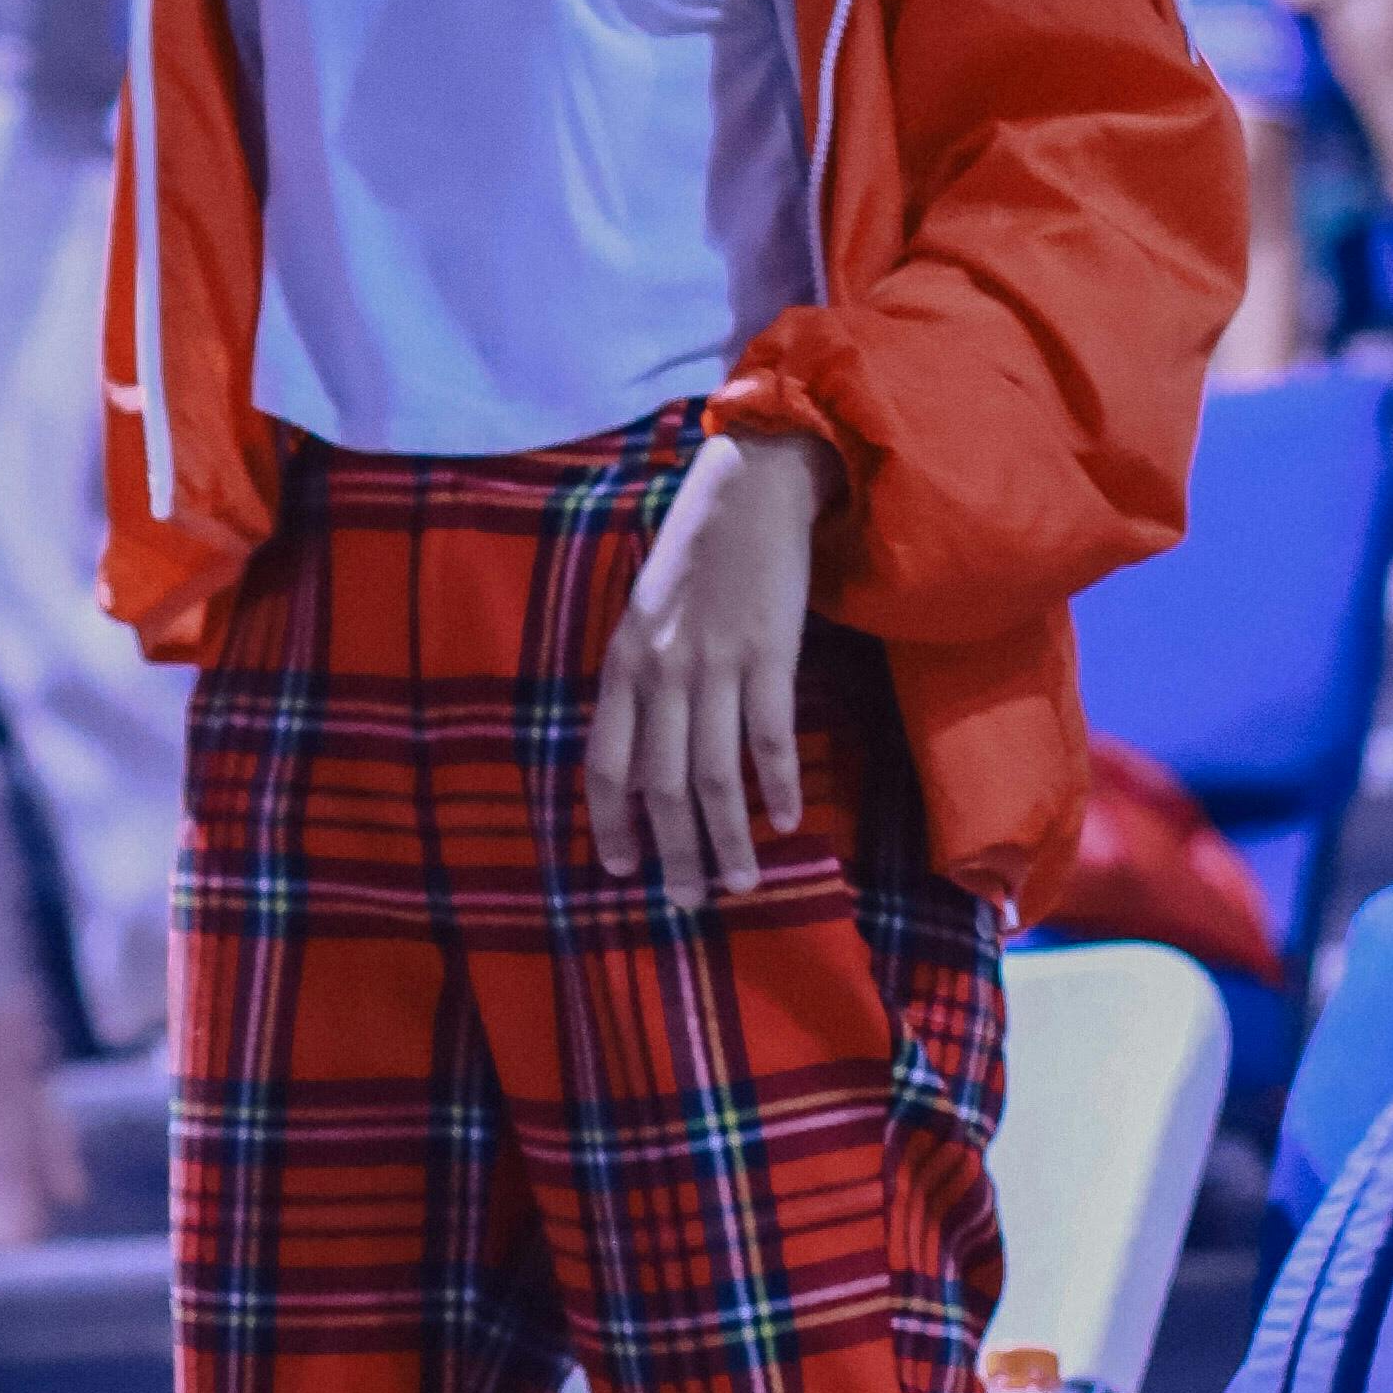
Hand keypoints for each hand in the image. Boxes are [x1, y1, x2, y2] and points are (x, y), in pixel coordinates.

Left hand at [581, 430, 829, 902]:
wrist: (751, 490)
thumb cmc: (698, 555)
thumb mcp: (646, 616)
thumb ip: (640, 683)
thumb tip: (642, 765)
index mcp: (623, 662)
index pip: (605, 764)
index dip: (612, 823)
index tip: (623, 869)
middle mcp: (661, 670)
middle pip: (660, 786)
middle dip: (673, 852)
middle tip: (686, 902)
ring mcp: (715, 664)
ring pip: (713, 776)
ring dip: (726, 840)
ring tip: (741, 884)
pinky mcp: (770, 654)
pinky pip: (770, 739)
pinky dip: (778, 786)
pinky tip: (787, 821)